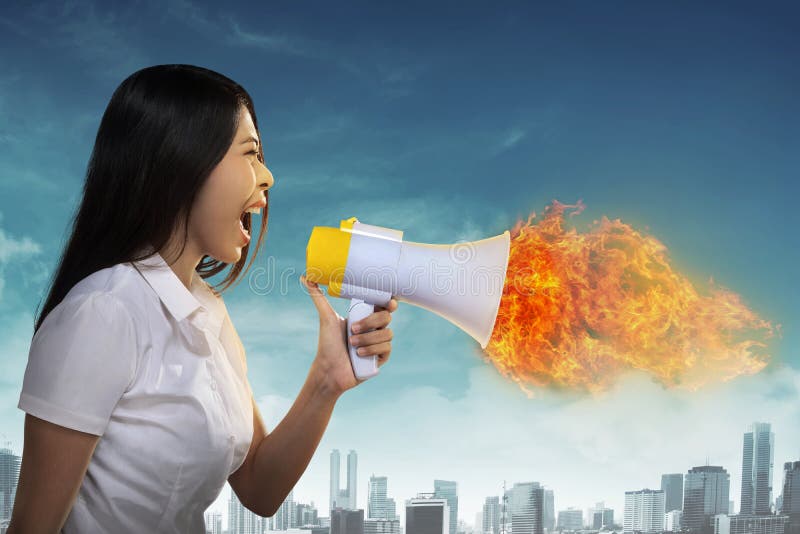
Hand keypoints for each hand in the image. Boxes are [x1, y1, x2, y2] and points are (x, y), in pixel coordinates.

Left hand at [301, 275, 398, 396]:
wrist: (329, 370)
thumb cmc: (327, 344)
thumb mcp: (325, 317)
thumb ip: (317, 296)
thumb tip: (305, 277)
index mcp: (365, 317)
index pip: (384, 305)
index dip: (390, 302)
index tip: (388, 301)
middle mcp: (375, 329)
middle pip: (387, 318)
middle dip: (370, 323)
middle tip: (353, 329)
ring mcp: (379, 343)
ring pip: (387, 334)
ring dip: (368, 339)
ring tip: (352, 345)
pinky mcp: (381, 357)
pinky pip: (387, 348)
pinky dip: (372, 350)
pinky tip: (359, 354)